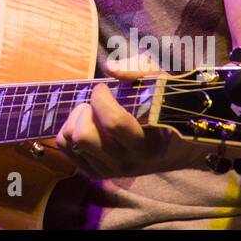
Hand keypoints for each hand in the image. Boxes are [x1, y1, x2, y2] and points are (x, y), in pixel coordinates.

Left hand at [54, 57, 205, 178]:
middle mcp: (126, 163)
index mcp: (147, 145)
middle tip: (97, 104)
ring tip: (92, 114)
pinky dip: (69, 131)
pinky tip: (86, 124)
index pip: (113, 123)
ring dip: (77, 120)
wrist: (176, 151)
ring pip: (71, 140)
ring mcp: (109, 171)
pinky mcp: (95, 172)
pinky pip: (64, 147)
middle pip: (83, 135)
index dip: (100, 98)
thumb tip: (110, 68)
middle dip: (86, 111)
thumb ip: (140, 73)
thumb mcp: (163, 88)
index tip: (103, 88)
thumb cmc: (167, 113)